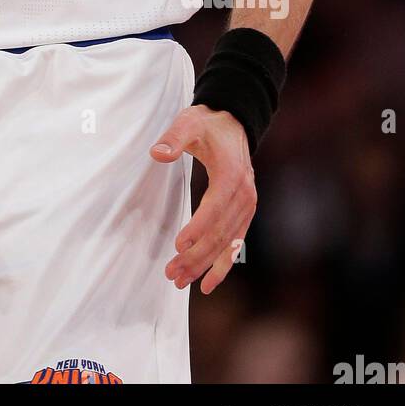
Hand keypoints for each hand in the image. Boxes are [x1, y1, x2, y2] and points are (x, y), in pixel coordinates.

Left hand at [149, 104, 255, 294]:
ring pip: (227, 243)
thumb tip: (157, 153)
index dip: (198, 227)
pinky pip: (235, 244)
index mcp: (231, 175)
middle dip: (196, 256)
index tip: (179, 245)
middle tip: (171, 273)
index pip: (215, 207)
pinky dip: (223, 265)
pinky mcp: (244, 213)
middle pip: (220, 232)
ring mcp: (247, 206)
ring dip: (205, 265)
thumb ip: (174, 137)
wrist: (233, 122)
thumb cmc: (208, 123)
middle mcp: (244, 195)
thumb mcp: (189, 122)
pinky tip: (208, 283)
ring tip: (180, 281)